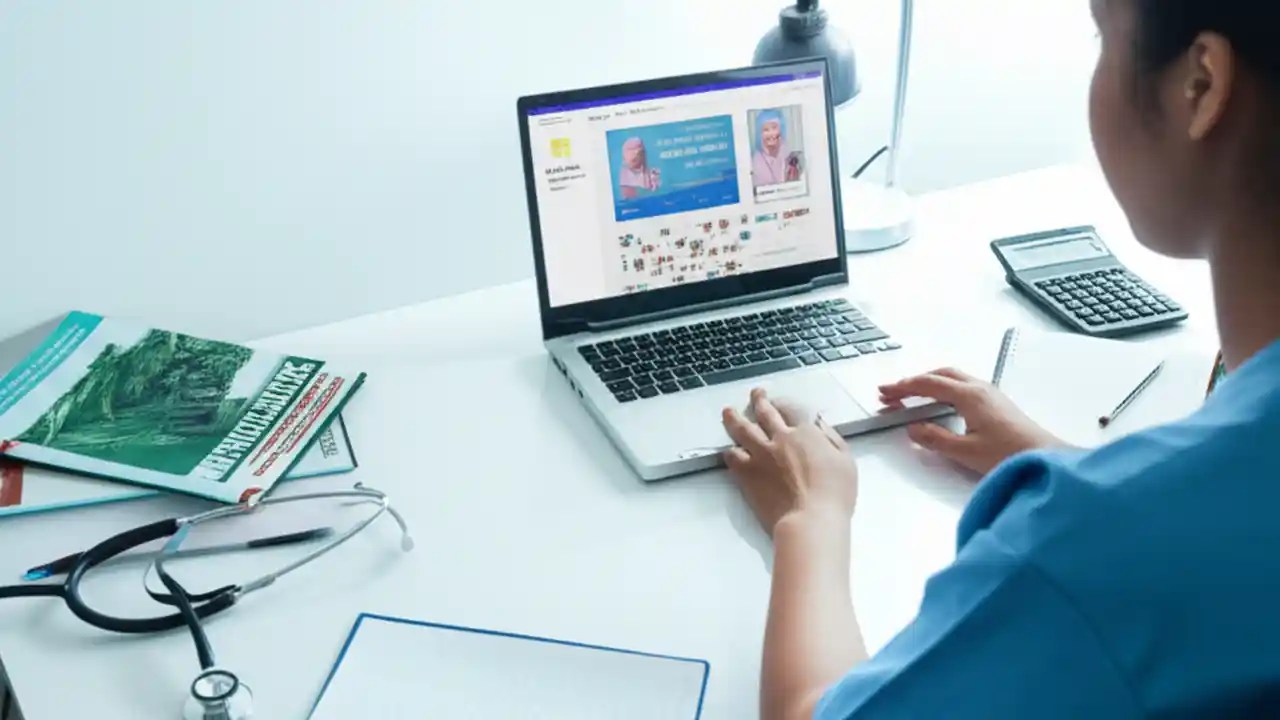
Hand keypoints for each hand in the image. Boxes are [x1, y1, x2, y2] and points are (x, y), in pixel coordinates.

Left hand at [722, 389, 858, 537]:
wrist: (811, 520)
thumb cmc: (834, 495)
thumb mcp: (845, 461)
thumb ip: (831, 438)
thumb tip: (819, 424)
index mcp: (806, 433)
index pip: (792, 409)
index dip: (784, 403)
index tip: (780, 402)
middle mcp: (780, 438)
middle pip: (765, 412)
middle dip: (759, 400)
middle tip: (756, 394)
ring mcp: (760, 454)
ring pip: (742, 429)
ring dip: (734, 418)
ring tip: (728, 412)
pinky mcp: (746, 474)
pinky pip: (732, 456)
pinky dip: (730, 450)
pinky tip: (728, 449)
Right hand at [879, 368, 1064, 474]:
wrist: (1046, 459)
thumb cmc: (1010, 455)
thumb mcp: (965, 451)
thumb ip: (935, 439)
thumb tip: (913, 429)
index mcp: (970, 396)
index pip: (928, 384)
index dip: (903, 387)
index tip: (885, 391)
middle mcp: (980, 388)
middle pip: (940, 375)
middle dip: (914, 382)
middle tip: (893, 393)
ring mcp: (990, 394)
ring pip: (953, 378)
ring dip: (929, 384)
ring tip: (910, 396)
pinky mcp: (997, 403)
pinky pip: (963, 386)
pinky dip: (943, 389)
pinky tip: (940, 403)